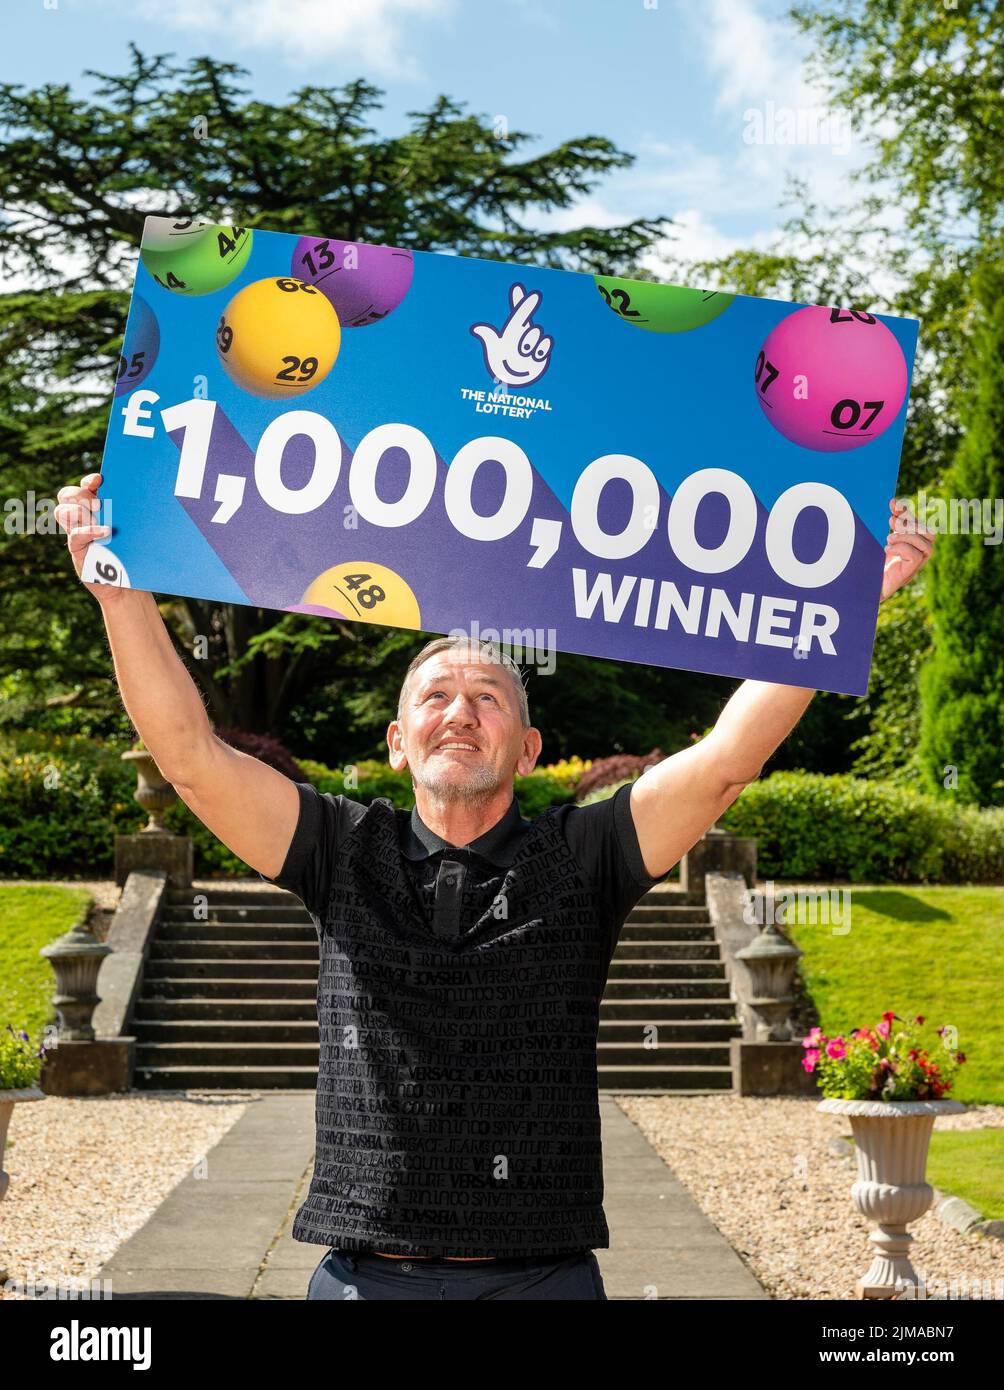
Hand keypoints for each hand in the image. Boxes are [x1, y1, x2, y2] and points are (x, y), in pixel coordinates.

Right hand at [54, 472, 121, 604]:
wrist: (129, 584)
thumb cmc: (133, 555)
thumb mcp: (133, 531)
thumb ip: (132, 514)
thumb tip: (151, 493)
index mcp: (95, 509)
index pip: (83, 488)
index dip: (88, 482)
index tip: (100, 480)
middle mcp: (83, 518)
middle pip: (66, 495)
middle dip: (79, 494)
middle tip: (98, 504)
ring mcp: (77, 534)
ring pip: (63, 512)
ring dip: (78, 510)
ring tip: (99, 515)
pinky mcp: (77, 551)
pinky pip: (74, 536)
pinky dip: (89, 531)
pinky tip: (106, 531)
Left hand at [880, 497, 934, 601]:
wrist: (864, 588)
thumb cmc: (872, 565)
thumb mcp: (882, 540)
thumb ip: (890, 525)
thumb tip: (894, 503)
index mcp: (913, 545)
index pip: (920, 524)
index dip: (908, 513)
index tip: (893, 504)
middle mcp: (918, 555)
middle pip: (930, 533)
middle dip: (912, 523)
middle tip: (892, 521)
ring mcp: (915, 566)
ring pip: (926, 545)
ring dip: (906, 537)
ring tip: (889, 538)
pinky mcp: (908, 574)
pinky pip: (916, 557)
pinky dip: (902, 549)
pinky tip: (887, 549)